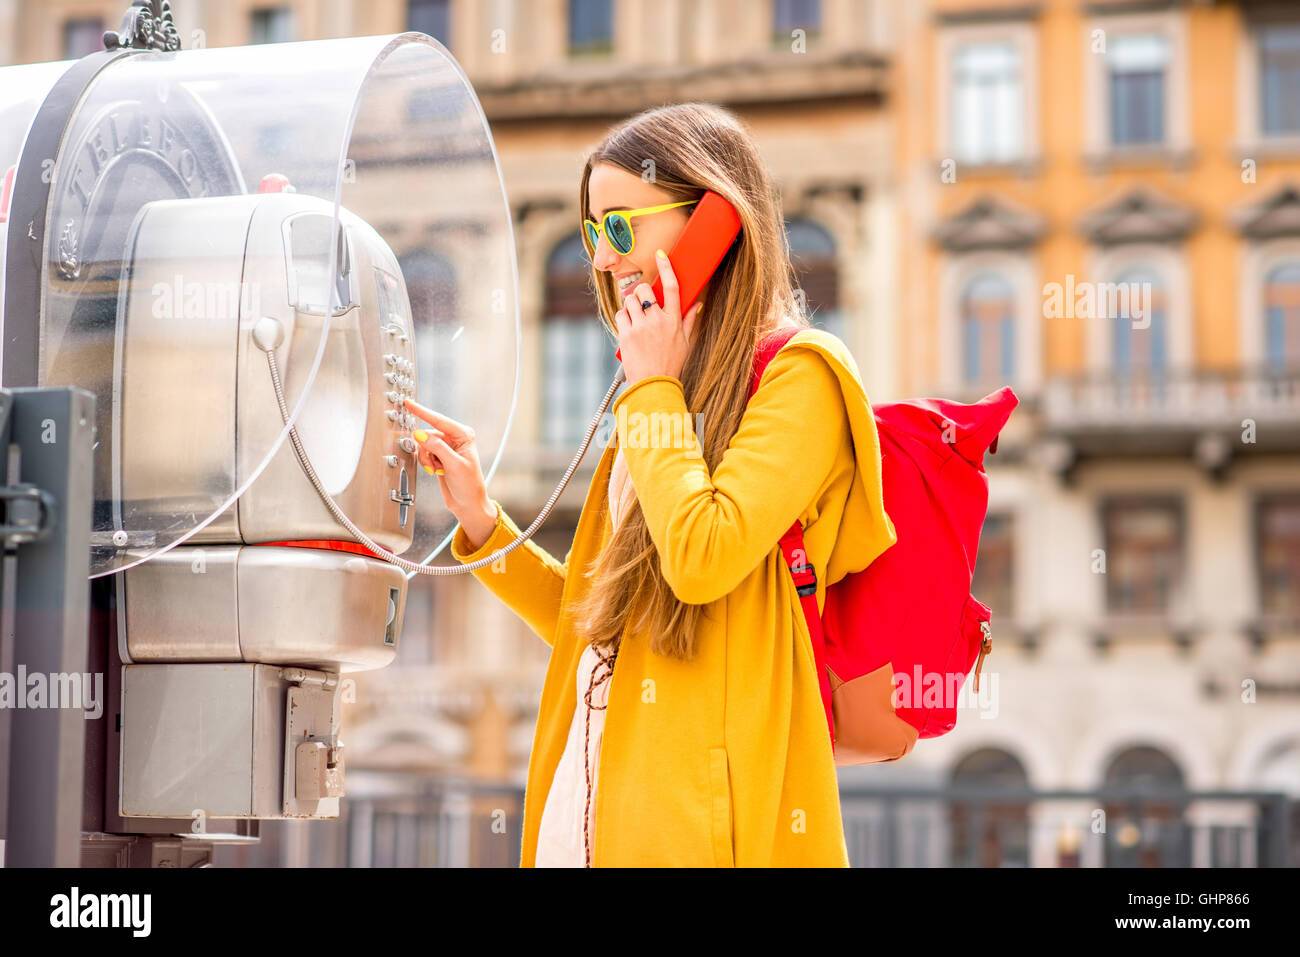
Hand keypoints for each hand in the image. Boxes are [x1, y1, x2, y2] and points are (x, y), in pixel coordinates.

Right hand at [405, 399, 495, 546]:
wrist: (467, 503)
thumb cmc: (469, 485)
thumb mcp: (454, 464)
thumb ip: (437, 447)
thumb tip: (420, 434)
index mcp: (464, 435)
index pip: (439, 420)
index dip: (422, 411)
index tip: (409, 403)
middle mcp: (455, 438)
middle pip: (428, 434)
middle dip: (427, 450)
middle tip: (434, 465)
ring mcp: (446, 447)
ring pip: (423, 445)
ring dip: (427, 458)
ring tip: (437, 469)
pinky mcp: (439, 456)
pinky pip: (423, 453)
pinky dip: (426, 462)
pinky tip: (436, 471)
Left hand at [615, 248, 702, 387]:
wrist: (654, 385)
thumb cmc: (671, 365)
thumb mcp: (686, 342)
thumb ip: (690, 320)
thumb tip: (699, 304)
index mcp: (674, 320)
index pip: (672, 286)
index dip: (666, 267)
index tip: (661, 254)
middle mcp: (658, 320)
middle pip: (644, 290)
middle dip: (639, 292)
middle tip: (640, 304)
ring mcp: (641, 326)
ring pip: (629, 300)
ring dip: (630, 305)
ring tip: (635, 319)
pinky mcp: (627, 334)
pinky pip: (621, 314)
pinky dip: (623, 317)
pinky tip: (629, 328)